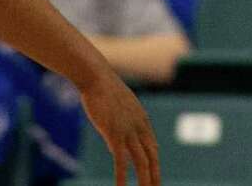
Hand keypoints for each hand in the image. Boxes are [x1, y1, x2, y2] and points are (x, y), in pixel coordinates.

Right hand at [79, 66, 160, 185]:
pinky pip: (121, 161)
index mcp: (141, 119)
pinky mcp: (115, 133)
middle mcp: (139, 126)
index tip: (155, 177)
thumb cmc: (103, 90)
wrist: (96, 76)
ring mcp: (128, 130)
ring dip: (145, 181)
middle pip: (152, 156)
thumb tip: (115, 146)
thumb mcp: (118, 108)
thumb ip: (121, 127)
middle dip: (155, 176)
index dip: (154, 163)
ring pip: (142, 162)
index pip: (153, 146)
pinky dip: (122, 178)